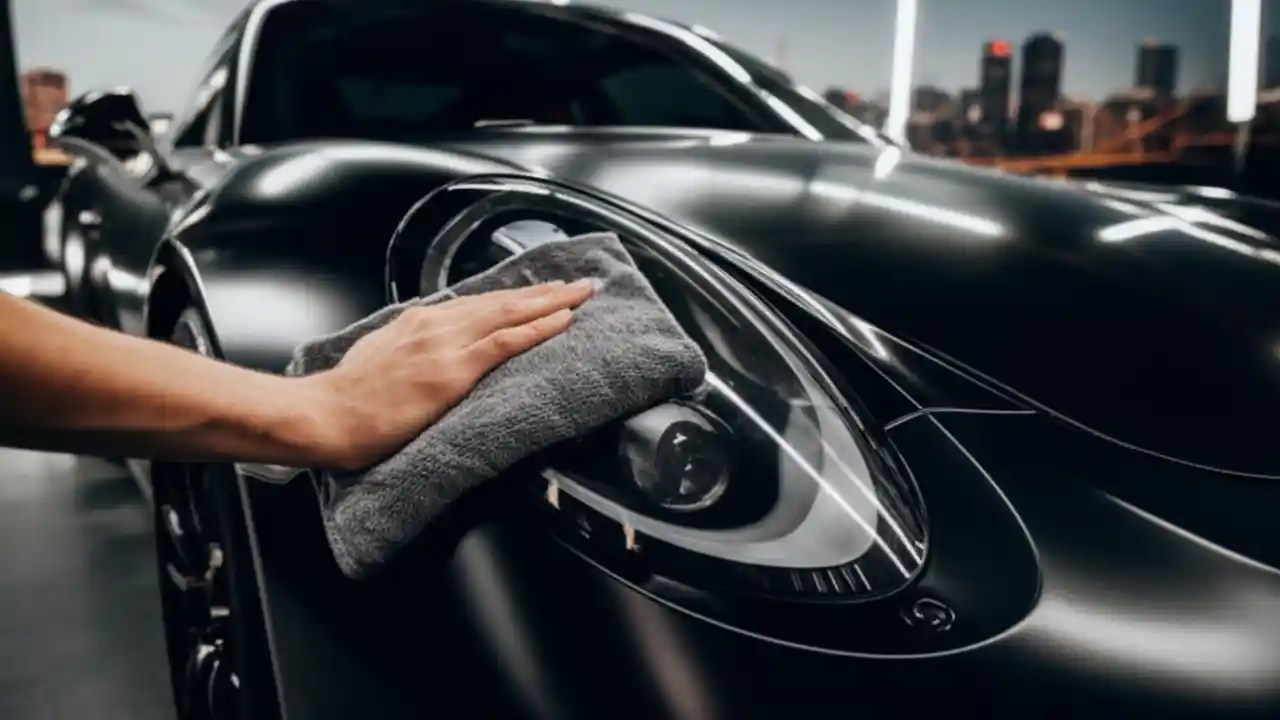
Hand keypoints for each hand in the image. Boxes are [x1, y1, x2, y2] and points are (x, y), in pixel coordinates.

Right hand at [301, 279, 594, 470]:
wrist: (327, 414)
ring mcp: (447, 344)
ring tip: (581, 294)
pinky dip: (539, 328)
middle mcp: (437, 323)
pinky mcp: (454, 369)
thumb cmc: (348, 396)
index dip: (514, 296)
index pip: (479, 303)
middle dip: (544, 291)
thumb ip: (410, 346)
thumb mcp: (380, 355)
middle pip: (503, 301)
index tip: (540, 291)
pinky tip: (562, 320)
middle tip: (578, 283)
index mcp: (419, 320)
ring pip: (511, 313)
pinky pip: (507, 342)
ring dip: (552, 302)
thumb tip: (426, 348)